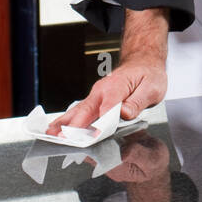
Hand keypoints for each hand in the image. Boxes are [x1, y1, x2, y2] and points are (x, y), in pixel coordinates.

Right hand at [45, 58, 166, 136]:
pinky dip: (68, 120)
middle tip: (60, 140)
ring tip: (49, 134)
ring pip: (78, 110)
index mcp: (116, 87)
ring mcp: (96, 95)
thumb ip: (138, 101)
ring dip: (64, 123)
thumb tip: (125, 113)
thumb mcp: (152, 88)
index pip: (106, 109)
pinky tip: (58, 128)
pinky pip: (81, 111)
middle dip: (73, 126)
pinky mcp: (95, 100)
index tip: (92, 139)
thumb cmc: (149, 74)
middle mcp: (102, 90)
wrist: (143, 61)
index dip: (99, 125)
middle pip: (85, 110)